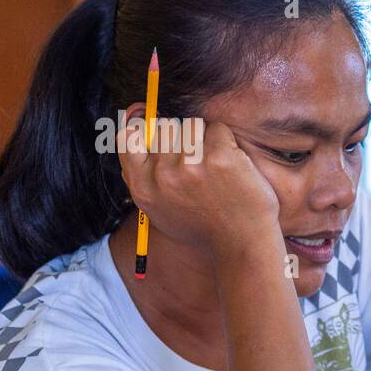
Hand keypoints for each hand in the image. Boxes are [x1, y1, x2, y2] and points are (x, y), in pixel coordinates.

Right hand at [118, 116, 279, 260]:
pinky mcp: (219, 158)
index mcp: (143, 188)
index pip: (129, 138)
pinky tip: (232, 166)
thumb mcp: (160, 212)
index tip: (163, 138)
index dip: (145, 131)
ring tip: (216, 165)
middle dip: (183, 137)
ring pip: (192, 125)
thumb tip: (133, 137)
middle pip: (166, 128)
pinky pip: (218, 129)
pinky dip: (227, 142)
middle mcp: (163, 176)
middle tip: (200, 160)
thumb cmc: (204, 228)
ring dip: (206, 138)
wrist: (241, 244)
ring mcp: (190, 165)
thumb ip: (143, 179)